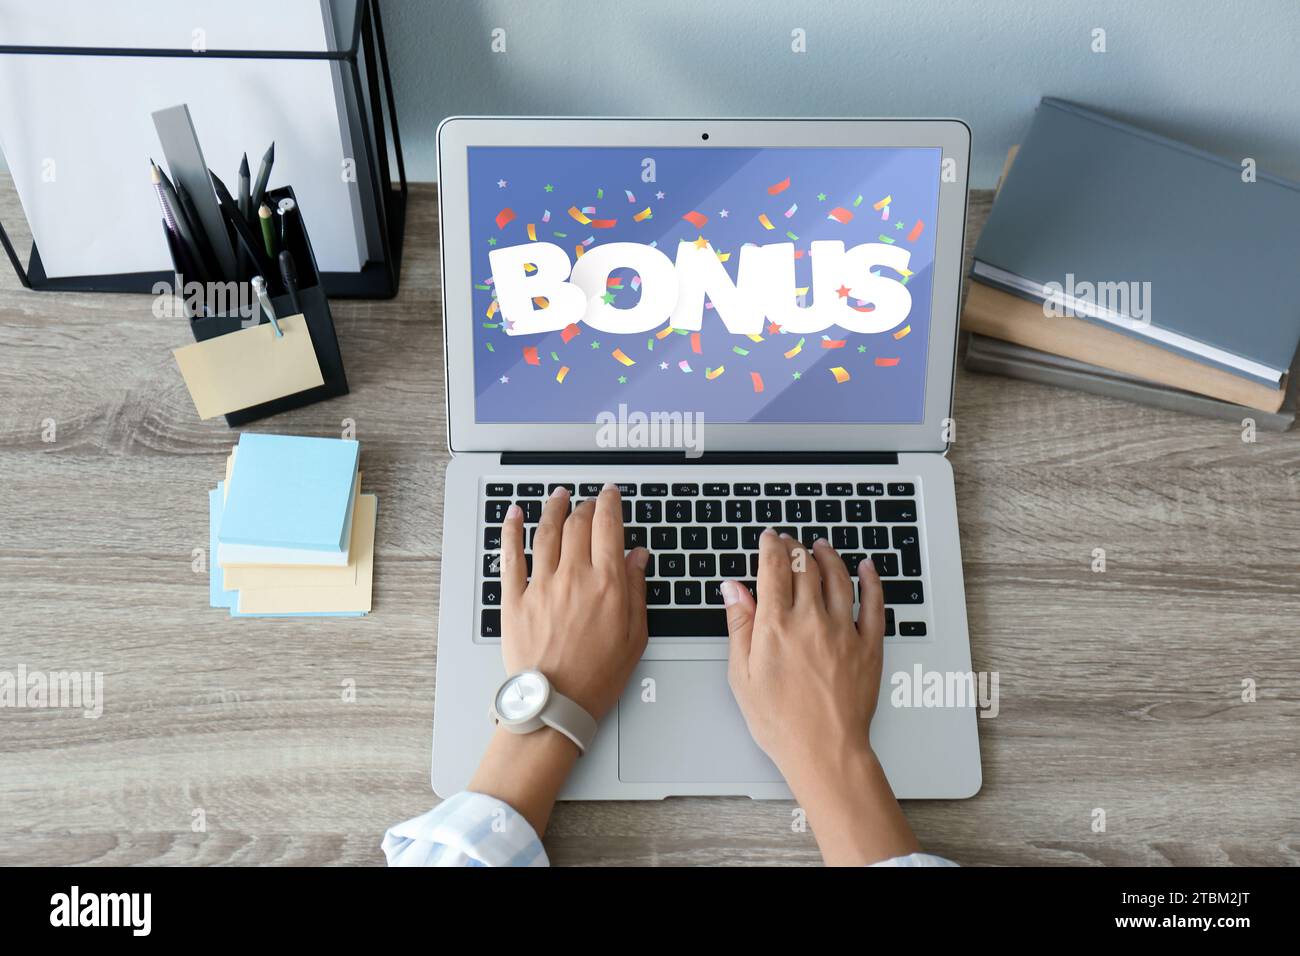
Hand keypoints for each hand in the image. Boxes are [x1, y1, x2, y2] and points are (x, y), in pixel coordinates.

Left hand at [471, 484, 648, 837]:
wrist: (557, 704)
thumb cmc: (598, 677)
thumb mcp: (634, 635)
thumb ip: (636, 590)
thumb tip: (637, 557)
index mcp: (606, 584)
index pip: (608, 528)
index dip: (610, 505)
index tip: (611, 495)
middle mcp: (573, 577)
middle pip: (577, 525)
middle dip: (585, 506)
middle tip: (589, 502)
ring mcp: (541, 586)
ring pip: (546, 532)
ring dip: (553, 508)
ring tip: (559, 496)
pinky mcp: (514, 599)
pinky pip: (511, 556)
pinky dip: (512, 531)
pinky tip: (515, 514)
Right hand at [721, 530, 919, 864]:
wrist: (824, 751)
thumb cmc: (780, 721)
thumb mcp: (742, 675)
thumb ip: (740, 626)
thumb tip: (733, 590)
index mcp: (777, 626)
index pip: (774, 568)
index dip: (770, 547)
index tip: (769, 538)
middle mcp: (812, 620)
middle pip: (805, 567)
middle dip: (795, 548)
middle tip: (790, 541)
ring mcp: (844, 631)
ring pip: (839, 577)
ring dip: (828, 556)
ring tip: (820, 547)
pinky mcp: (869, 646)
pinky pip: (874, 603)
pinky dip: (871, 581)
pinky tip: (867, 568)